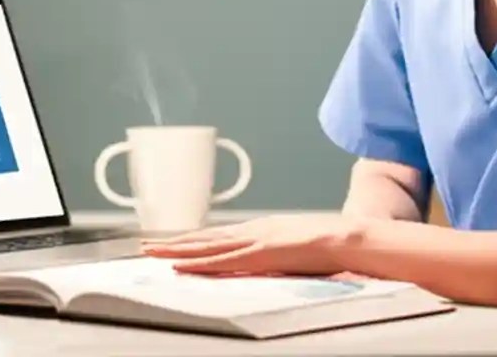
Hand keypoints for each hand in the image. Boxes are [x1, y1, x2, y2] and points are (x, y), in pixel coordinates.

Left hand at [139, 214, 366, 275]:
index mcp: (263, 229)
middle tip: (148, 246)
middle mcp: (253, 230)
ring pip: (207, 246)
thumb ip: (281, 253)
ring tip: (152, 253)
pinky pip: (222, 261)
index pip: (221, 236)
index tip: (174, 243)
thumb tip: (272, 262)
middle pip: (206, 238)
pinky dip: (198, 263)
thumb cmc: (331, 246)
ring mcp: (255, 240)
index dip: (195, 240)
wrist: (348, 238)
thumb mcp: (300, 247)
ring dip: (177, 251)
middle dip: (176, 243)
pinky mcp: (259, 253)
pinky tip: (180, 266)